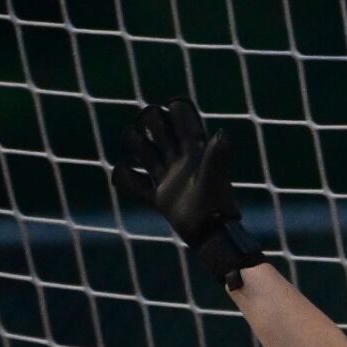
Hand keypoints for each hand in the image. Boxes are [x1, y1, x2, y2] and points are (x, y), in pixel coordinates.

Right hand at [111, 96, 264, 288]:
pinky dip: (124, 178)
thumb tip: (223, 132)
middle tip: (147, 132)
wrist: (211, 238)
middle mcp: (180, 160)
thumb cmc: (215, 207)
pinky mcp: (159, 198)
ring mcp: (168, 178)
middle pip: (157, 126)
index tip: (169, 110)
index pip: (182, 117)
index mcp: (195, 151)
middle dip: (148, 121)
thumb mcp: (212, 178)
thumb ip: (216, 157)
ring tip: (138, 156)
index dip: (174, 108)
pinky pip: (134, 184)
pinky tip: (125, 176)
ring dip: (134, 145)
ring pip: (143, 149)